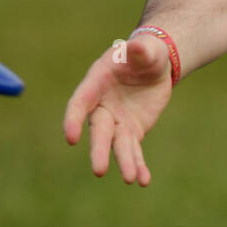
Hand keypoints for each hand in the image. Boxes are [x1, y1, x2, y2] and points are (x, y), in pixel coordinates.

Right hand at [63, 36, 173, 185]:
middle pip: (98, 130)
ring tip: (130, 179)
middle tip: (99, 170)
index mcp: (97, 82)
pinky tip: (143, 180)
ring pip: (117, 145)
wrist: (155, 65)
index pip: (80, 102)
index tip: (71, 137)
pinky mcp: (131, 131)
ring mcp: (116, 121)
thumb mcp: (146, 49)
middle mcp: (101, 106)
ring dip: (124, 161)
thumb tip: (138, 46)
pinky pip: (134, 150)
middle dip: (99, 150)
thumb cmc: (145, 53)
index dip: (73, 119)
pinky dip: (139, 165)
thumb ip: (141, 50)